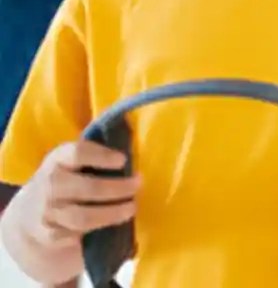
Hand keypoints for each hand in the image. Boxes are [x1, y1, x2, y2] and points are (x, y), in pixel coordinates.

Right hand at [8, 143, 138, 274]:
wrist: (29, 214)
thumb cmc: (66, 181)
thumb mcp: (72, 163)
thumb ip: (97, 156)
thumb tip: (135, 152)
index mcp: (58, 160)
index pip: (77, 153)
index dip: (102, 156)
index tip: (123, 160)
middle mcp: (49, 184)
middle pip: (88, 187)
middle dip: (117, 188)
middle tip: (138, 185)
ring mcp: (48, 211)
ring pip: (84, 216)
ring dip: (112, 213)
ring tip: (132, 207)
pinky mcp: (51, 235)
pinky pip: (79, 234)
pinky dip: (100, 229)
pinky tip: (115, 223)